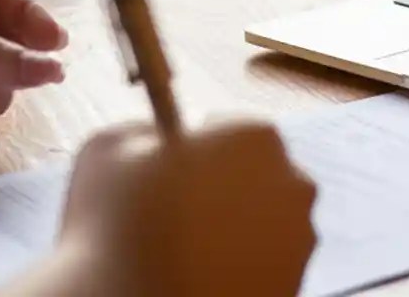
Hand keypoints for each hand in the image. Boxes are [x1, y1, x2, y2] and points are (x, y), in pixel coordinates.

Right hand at [6, 122, 316, 296]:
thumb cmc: (120, 224)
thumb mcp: (108, 149)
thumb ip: (141, 132)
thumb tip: (151, 140)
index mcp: (255, 137)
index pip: (227, 128)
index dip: (192, 146)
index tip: (167, 168)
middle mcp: (293, 182)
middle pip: (252, 171)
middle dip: (219, 184)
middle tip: (172, 211)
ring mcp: (301, 238)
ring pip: (262, 219)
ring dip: (230, 226)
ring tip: (182, 249)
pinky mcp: (294, 283)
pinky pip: (262, 261)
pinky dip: (237, 264)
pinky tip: (199, 273)